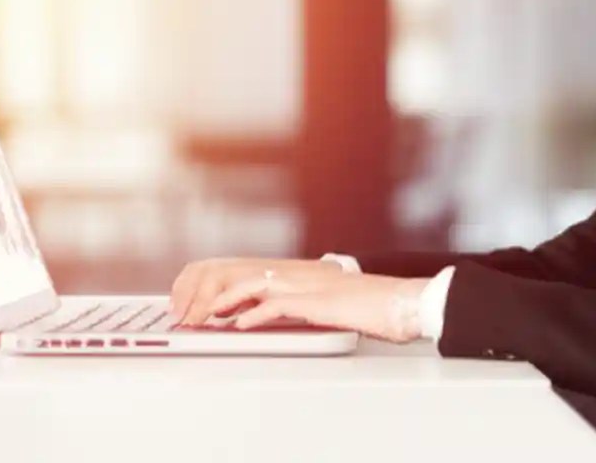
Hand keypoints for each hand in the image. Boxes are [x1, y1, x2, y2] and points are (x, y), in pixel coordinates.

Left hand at [210, 270, 430, 343]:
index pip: (251, 271)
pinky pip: (278, 305)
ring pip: (254, 284)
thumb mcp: (333, 302)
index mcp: (303, 273)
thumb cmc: (376, 306)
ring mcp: (309, 286)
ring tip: (205, 317)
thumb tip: (286, 312)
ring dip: (225, 302)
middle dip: (213, 291)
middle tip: (192, 312)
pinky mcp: (318, 302)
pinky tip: (240, 325)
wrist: (403, 302)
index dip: (223, 284)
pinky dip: (254, 315)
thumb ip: (308, 303)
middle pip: (245, 274)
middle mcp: (302, 274)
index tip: (203, 301)